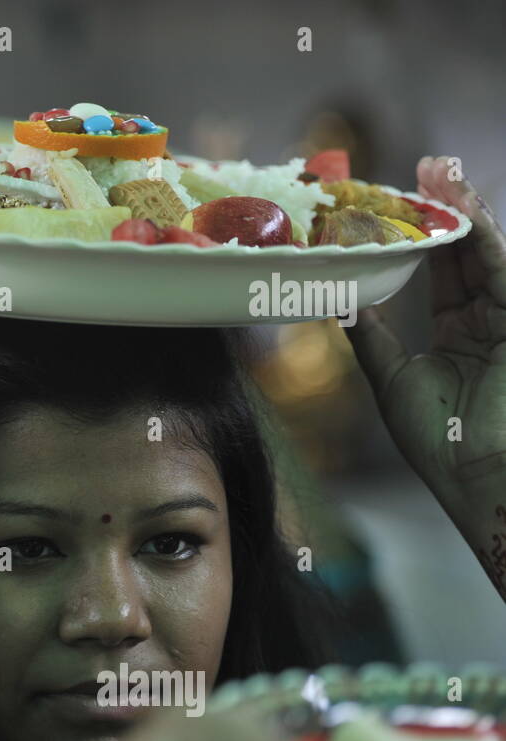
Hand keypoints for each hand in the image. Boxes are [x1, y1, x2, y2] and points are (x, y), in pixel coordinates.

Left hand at [346, 157, 505, 507]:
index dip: (422, 236)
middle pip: (465, 251)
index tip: (395, 203)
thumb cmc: (440, 443)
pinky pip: (499, 266)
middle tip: (424, 166)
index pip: (442, 271)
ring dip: (465, 207)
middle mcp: (489, 319)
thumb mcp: (393, 381)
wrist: (478, 479)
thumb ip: (373, 337)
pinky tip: (461, 206)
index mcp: (460, 334)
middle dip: (447, 208)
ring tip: (440, 170)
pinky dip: (480, 234)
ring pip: (486, 250)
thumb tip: (345, 300)